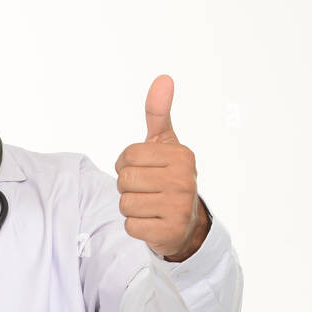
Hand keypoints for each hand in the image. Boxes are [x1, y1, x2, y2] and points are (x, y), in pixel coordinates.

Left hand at [114, 75, 208, 261]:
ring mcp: (178, 207)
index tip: (142, 170)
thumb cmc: (169, 178)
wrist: (187, 224)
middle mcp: (183, 180)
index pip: (127, 155)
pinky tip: (152, 222)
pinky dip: (136, 226)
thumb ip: (159, 113)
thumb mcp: (165, 144)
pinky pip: (131, 226)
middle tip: (146, 190)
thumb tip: (163, 78)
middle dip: (128, 187)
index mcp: (181, 155)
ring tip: (149, 206)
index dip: (126, 164)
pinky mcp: (170, 232)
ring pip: (125, 204)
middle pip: (124, 180)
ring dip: (131, 207)